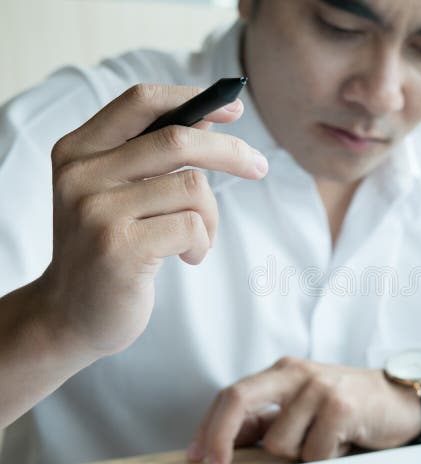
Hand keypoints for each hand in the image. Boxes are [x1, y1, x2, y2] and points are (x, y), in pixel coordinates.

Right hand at [38, 84, 267, 361]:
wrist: (70, 315)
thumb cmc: (108, 248)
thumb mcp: (117, 192)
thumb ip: (150, 155)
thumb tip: (208, 116)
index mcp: (77, 150)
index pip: (141, 101)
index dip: (194, 100)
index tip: (233, 108)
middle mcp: (81, 174)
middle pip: (179, 138)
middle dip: (231, 151)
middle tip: (259, 167)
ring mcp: (97, 211)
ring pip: (193, 187)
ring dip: (210, 218)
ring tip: (196, 241)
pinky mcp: (120, 248)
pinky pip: (193, 226)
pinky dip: (202, 243)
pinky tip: (186, 258)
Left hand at [188, 356, 420, 463]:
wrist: (401, 398)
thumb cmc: (350, 405)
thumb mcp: (303, 406)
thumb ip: (267, 421)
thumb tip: (225, 441)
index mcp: (283, 372)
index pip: (232, 394)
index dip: (209, 427)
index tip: (198, 454)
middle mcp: (297, 374)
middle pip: (239, 399)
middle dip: (220, 436)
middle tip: (216, 463)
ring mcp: (319, 388)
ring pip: (279, 442)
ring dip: (299, 455)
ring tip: (324, 441)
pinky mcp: (341, 407)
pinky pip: (313, 454)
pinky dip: (326, 458)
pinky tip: (343, 441)